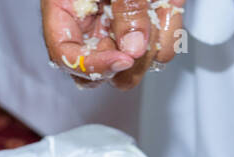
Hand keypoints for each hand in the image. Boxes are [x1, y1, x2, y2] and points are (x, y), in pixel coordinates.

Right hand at [41, 0, 184, 90]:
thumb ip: (124, 4)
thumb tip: (133, 47)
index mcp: (65, 5)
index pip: (64, 54)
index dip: (91, 65)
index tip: (121, 60)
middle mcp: (89, 22)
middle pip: (94, 74)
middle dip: (123, 66)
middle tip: (141, 43)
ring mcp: (116, 29)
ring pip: (130, 70)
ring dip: (150, 49)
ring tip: (157, 8)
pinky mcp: (146, 28)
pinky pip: (158, 52)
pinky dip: (169, 33)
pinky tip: (167, 5)